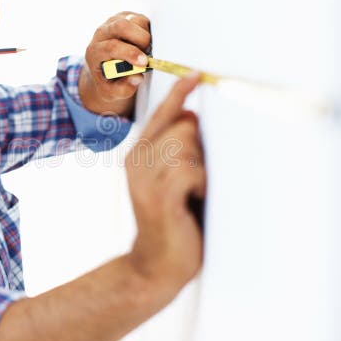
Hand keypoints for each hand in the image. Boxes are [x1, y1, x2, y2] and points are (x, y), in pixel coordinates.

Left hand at [79, 12, 151, 116]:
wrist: (103, 67)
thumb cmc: (108, 80)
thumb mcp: (111, 92)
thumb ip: (123, 89)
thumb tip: (137, 77)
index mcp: (94, 51)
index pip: (111, 47)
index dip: (130, 53)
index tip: (144, 63)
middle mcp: (101, 33)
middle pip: (122, 26)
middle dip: (140, 39)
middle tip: (147, 55)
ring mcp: (112, 22)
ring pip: (134, 20)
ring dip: (145, 36)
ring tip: (144, 51)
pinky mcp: (124, 17)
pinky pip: (140, 19)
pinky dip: (146, 31)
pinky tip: (142, 44)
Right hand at [125, 74, 205, 293]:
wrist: (157, 266)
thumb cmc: (175, 222)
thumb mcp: (174, 180)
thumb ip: (179, 151)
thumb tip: (192, 117)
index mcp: (139, 154)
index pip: (162, 113)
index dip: (179, 93)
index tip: (196, 74)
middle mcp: (137, 161)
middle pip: (185, 126)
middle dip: (202, 150)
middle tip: (197, 184)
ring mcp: (146, 177)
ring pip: (189, 146)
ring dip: (203, 171)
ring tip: (194, 196)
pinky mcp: (160, 195)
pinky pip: (192, 170)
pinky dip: (202, 186)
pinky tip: (194, 204)